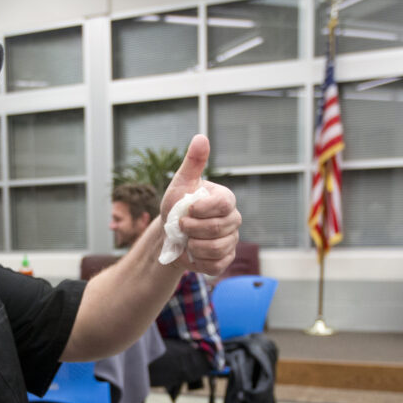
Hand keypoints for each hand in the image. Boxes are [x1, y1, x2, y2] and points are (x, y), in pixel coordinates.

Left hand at [159, 135, 242, 274]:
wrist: (169, 236)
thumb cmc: (176, 207)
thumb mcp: (181, 184)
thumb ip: (193, 163)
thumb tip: (201, 137)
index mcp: (225, 199)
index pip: (222, 205)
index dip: (201, 210)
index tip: (187, 209)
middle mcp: (233, 220)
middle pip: (216, 229)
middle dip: (191, 229)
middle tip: (180, 226)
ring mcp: (231, 241)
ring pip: (216, 248)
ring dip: (193, 246)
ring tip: (186, 240)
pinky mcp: (225, 259)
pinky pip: (216, 265)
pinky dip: (198, 261)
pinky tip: (191, 253)